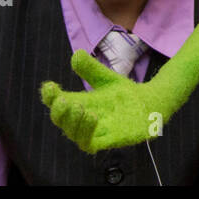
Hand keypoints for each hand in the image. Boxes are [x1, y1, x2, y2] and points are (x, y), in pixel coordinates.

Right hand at [40, 49, 162, 153]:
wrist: (148, 104)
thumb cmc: (124, 93)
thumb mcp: (106, 77)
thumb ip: (91, 69)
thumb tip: (76, 55)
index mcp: (79, 103)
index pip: (57, 103)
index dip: (49, 96)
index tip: (50, 86)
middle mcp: (83, 119)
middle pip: (61, 121)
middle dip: (58, 112)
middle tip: (64, 100)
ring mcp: (94, 132)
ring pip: (74, 134)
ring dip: (73, 122)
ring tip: (78, 107)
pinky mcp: (108, 140)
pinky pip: (91, 143)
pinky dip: (87, 132)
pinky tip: (92, 116)